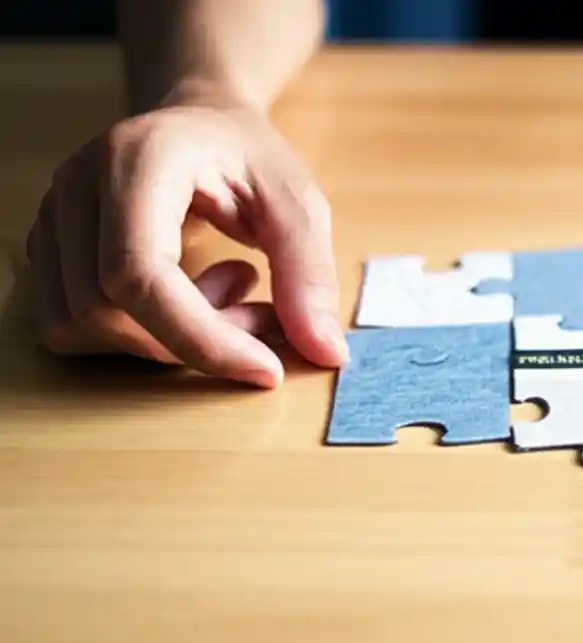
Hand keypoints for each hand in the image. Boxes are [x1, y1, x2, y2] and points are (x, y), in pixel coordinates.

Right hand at [25, 97, 346, 386]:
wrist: (199, 124)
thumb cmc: (246, 155)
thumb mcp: (298, 203)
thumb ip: (309, 274)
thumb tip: (324, 353)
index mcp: (135, 159)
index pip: (137, 273)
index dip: (199, 338)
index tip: (267, 370)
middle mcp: (75, 187)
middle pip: (108, 310)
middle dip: (196, 339)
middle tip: (265, 315)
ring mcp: (51, 220)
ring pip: (87, 327)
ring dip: (172, 340)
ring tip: (231, 294)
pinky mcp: (50, 252)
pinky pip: (78, 326)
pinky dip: (142, 336)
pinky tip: (191, 298)